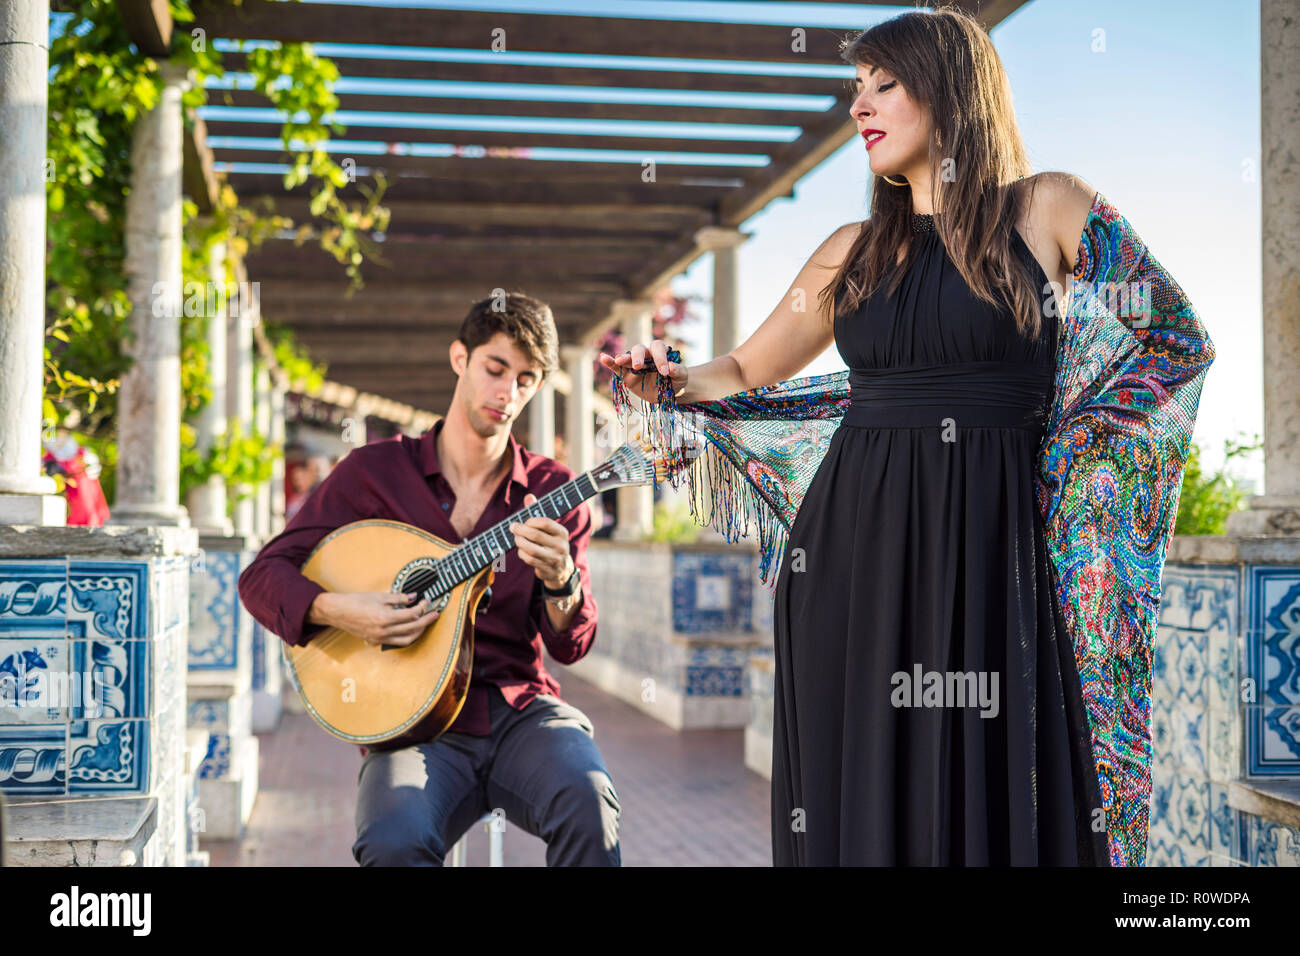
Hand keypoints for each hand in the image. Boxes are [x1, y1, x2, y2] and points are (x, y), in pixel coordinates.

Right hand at [310, 591, 440, 646]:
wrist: (337, 612)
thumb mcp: (379, 596)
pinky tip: (408, 630)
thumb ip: (398, 597)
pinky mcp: (375, 641)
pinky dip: (405, 637)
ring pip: (406, 640)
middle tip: (435, 614)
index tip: (427, 601)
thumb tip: (413, 597)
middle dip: (426, 621)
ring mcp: (379, 638)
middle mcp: (384, 631)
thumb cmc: (355, 602)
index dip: (422, 607)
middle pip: (413, 628)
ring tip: (425, 623)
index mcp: (385, 617)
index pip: (412, 614)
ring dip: (418, 632)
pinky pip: (395, 642)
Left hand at [510, 493, 574, 587]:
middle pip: (536, 536)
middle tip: (512, 526)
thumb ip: (538, 511)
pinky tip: (521, 549)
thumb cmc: (551, 542)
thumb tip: (528, 496)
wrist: (560, 568)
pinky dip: (521, 553)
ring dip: (519, 542)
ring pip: (531, 549)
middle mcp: (560, 546)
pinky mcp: (546, 569)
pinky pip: (529, 559)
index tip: (526, 521)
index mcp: (562, 533)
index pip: (546, 523)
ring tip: (516, 538)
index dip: (532, 520)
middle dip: (520, 530)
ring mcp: (553, 559)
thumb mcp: (549, 528)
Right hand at [597, 339, 688, 402]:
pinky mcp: (627, 374)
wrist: (668, 391)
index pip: (658, 348)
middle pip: (639, 349)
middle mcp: (646, 354)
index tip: (665, 372)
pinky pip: (617, 368)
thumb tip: (671, 367)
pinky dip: (610, 362)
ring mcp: (635, 363)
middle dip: (638, 357)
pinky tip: (603, 358)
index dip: (660, 358)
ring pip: (627, 357)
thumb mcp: (682, 377)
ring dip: (623, 358)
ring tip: (619, 361)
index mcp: (660, 351)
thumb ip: (679, 371)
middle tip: (638, 367)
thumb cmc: (676, 380)